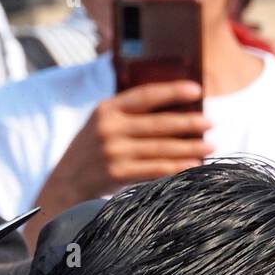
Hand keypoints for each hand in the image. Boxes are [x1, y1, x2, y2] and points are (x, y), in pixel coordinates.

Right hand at [50, 81, 211, 201]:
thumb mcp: (99, 124)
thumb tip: (173, 108)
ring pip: (160, 148)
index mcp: (106, 109)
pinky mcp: (116, 173)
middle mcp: (108, 128)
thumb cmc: (89, 152)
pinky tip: (193, 166)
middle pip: (158, 123)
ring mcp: (112, 151)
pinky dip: (176, 167)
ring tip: (210, 146)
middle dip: (189, 122)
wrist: (63, 184)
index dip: (172, 91)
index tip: (197, 90)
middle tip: (211, 123)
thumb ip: (126, 113)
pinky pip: (154, 169)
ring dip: (189, 147)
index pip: (144, 95)